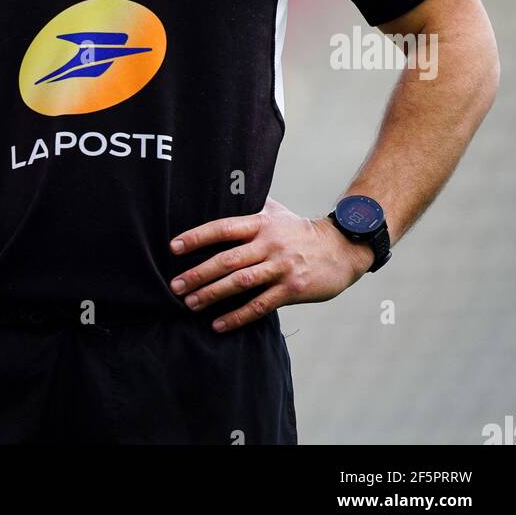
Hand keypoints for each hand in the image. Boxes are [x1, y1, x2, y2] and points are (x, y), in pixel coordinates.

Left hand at [168, 195, 374, 331]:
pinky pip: (260, 305)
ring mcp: (281, 267)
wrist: (341, 248)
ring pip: (241, 282)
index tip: (174, 247)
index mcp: (261, 223)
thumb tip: (224, 191)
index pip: (223, 227)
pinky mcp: (292, 288)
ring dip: (213, 294)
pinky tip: (219, 324)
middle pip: (227, 259)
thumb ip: (252, 205)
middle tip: (175, 285)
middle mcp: (269, 244)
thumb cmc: (301, 231)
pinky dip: (238, 316)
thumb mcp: (277, 212)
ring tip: (190, 303)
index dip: (197, 237)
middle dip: (198, 273)